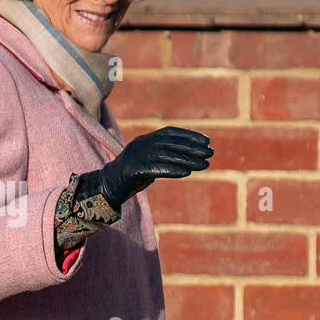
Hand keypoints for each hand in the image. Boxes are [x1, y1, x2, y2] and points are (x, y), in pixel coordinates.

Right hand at [78, 125, 213, 210]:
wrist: (108, 187)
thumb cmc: (133, 176)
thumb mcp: (150, 162)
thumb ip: (164, 156)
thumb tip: (189, 157)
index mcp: (145, 139)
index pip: (170, 132)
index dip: (189, 135)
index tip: (207, 140)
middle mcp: (141, 144)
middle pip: (171, 143)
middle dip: (193, 147)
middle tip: (211, 152)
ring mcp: (136, 156)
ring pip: (166, 155)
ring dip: (188, 159)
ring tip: (205, 164)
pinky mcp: (133, 170)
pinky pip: (156, 168)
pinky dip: (173, 170)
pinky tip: (187, 172)